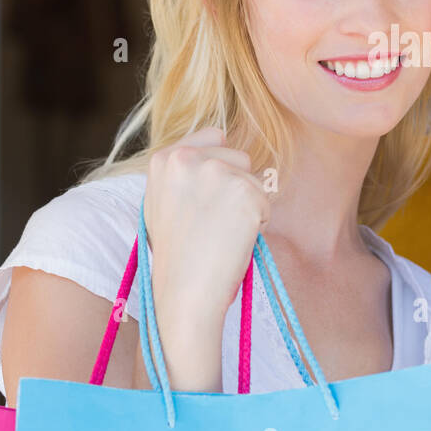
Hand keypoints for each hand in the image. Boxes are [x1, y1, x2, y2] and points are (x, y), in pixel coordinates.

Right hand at [144, 127, 271, 333]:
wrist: (185, 294)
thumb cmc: (178, 254)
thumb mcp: (164, 200)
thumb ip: (185, 170)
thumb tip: (220, 141)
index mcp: (163, 157)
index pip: (215, 136)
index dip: (219, 167)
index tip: (204, 200)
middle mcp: (187, 157)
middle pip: (240, 157)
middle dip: (235, 187)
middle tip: (211, 224)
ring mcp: (217, 173)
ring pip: (255, 179)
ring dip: (247, 205)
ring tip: (220, 233)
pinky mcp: (244, 193)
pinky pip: (266, 203)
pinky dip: (258, 224)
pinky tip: (232, 242)